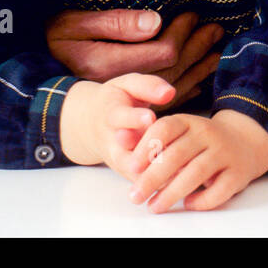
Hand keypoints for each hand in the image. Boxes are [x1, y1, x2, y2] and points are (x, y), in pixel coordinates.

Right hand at [45, 8, 223, 104]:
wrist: (35, 82)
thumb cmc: (54, 42)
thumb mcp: (75, 25)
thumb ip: (114, 23)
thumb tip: (154, 22)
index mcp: (109, 64)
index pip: (161, 52)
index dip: (182, 33)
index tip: (193, 15)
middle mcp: (121, 86)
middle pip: (173, 69)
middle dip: (197, 47)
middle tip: (216, 28)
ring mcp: (126, 99)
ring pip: (175, 86)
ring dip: (199, 66)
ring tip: (217, 48)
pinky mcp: (130, 105)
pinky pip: (166, 100)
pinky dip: (190, 85)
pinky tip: (202, 74)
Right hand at [58, 72, 177, 173]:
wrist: (90, 124)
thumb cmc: (116, 100)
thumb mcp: (128, 84)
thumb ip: (148, 86)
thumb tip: (169, 93)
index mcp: (111, 114)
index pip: (120, 117)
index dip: (134, 118)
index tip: (150, 118)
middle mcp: (112, 142)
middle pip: (122, 153)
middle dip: (141, 154)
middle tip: (160, 153)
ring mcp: (117, 159)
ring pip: (131, 172)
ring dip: (150, 175)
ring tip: (175, 173)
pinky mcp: (125, 171)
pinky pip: (139, 181)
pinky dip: (155, 183)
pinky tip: (177, 181)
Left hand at [125, 109, 267, 212]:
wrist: (246, 140)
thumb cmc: (202, 142)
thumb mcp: (179, 134)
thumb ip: (151, 140)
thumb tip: (120, 141)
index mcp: (190, 122)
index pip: (165, 128)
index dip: (146, 146)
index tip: (132, 167)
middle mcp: (208, 134)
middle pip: (177, 154)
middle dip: (152, 178)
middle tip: (135, 196)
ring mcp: (225, 152)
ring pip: (196, 172)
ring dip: (172, 192)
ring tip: (154, 206)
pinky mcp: (238, 172)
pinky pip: (219, 189)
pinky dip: (202, 200)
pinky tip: (188, 204)